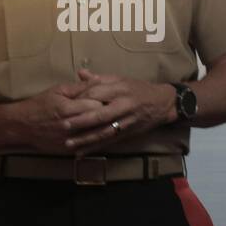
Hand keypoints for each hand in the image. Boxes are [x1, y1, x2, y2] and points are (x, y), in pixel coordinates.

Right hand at [8, 82, 106, 154]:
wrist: (22, 126)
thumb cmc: (40, 105)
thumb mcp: (58, 90)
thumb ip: (79, 87)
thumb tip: (98, 80)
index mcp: (68, 109)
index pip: (97, 105)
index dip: (105, 101)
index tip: (110, 97)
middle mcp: (70, 126)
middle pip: (98, 121)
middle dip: (107, 115)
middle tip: (113, 108)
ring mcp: (69, 140)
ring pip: (95, 135)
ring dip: (103, 127)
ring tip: (108, 120)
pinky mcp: (68, 150)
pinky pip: (87, 145)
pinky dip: (94, 139)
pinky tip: (98, 132)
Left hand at [61, 70, 175, 152]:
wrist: (162, 103)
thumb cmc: (138, 89)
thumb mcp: (121, 79)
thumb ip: (99, 79)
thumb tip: (80, 73)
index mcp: (120, 89)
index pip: (96, 93)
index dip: (80, 98)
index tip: (65, 103)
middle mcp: (123, 105)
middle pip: (100, 114)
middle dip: (81, 121)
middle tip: (63, 125)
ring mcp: (126, 121)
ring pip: (104, 131)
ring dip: (86, 139)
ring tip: (69, 143)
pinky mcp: (128, 133)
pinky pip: (109, 142)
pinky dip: (95, 148)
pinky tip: (82, 153)